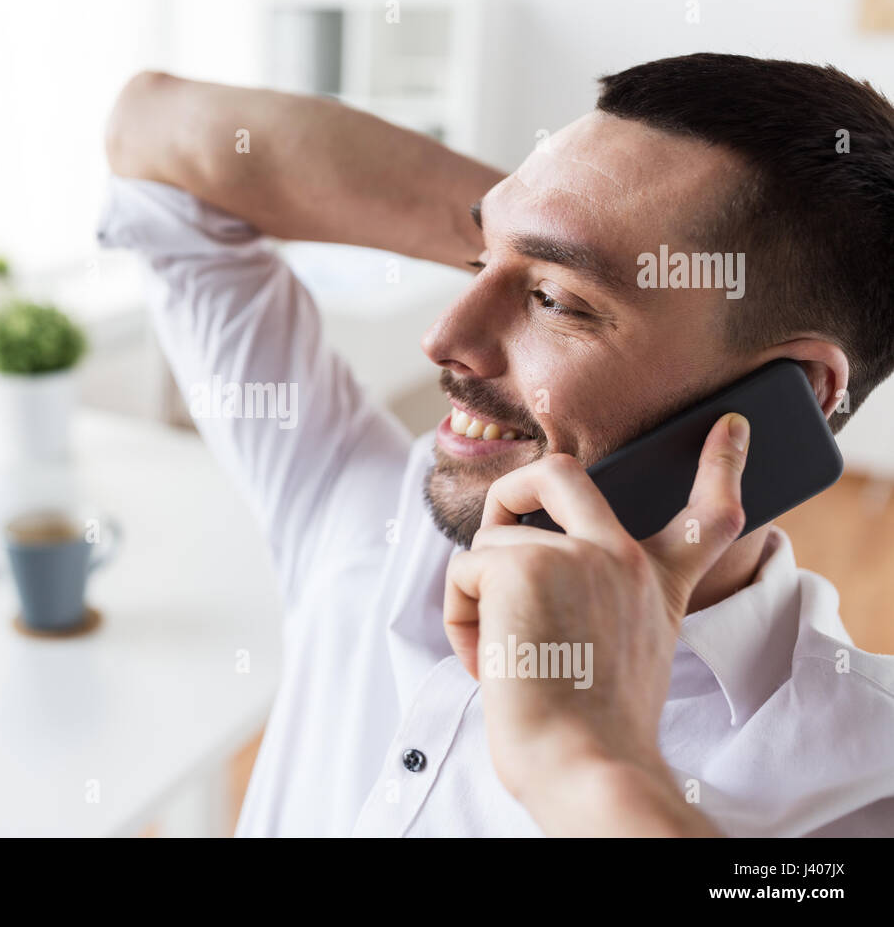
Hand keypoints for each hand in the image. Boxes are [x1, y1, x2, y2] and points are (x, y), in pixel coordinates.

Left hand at [443, 412, 750, 834]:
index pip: (705, 515)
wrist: (582, 764)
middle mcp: (624, 558)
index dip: (721, 466)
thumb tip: (513, 570)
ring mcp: (575, 553)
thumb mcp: (618, 656)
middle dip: (514, 487)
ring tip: (504, 658)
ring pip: (491, 546)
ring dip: (478, 601)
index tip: (731, 426)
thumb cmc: (590, 731)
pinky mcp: (523, 563)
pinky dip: (459, 618)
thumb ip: (591, 603)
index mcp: (657, 585)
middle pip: (560, 474)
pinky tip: (489, 663)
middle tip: (499, 525)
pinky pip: (463, 572)